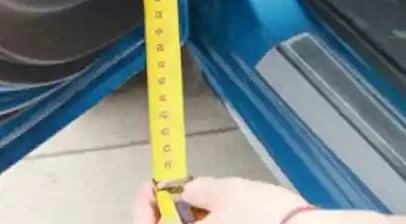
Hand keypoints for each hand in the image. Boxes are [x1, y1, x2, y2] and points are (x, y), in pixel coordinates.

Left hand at [132, 177, 311, 223]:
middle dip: (169, 214)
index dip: (142, 205)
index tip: (148, 185)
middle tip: (175, 193)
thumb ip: (197, 191)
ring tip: (203, 202)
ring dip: (194, 221)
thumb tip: (187, 192)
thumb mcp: (224, 191)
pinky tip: (225, 216)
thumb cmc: (263, 217)